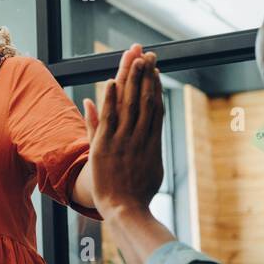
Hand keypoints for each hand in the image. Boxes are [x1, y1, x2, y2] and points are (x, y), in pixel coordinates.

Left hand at [82, 43, 164, 216]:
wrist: (126, 210)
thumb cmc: (139, 193)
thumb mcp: (153, 168)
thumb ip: (153, 146)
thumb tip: (156, 135)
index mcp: (153, 141)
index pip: (156, 107)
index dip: (156, 86)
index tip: (156, 69)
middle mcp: (140, 137)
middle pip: (145, 99)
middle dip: (147, 75)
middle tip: (148, 54)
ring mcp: (124, 140)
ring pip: (129, 104)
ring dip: (131, 80)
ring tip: (134, 58)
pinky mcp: (107, 146)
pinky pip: (109, 118)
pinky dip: (110, 99)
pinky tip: (111, 81)